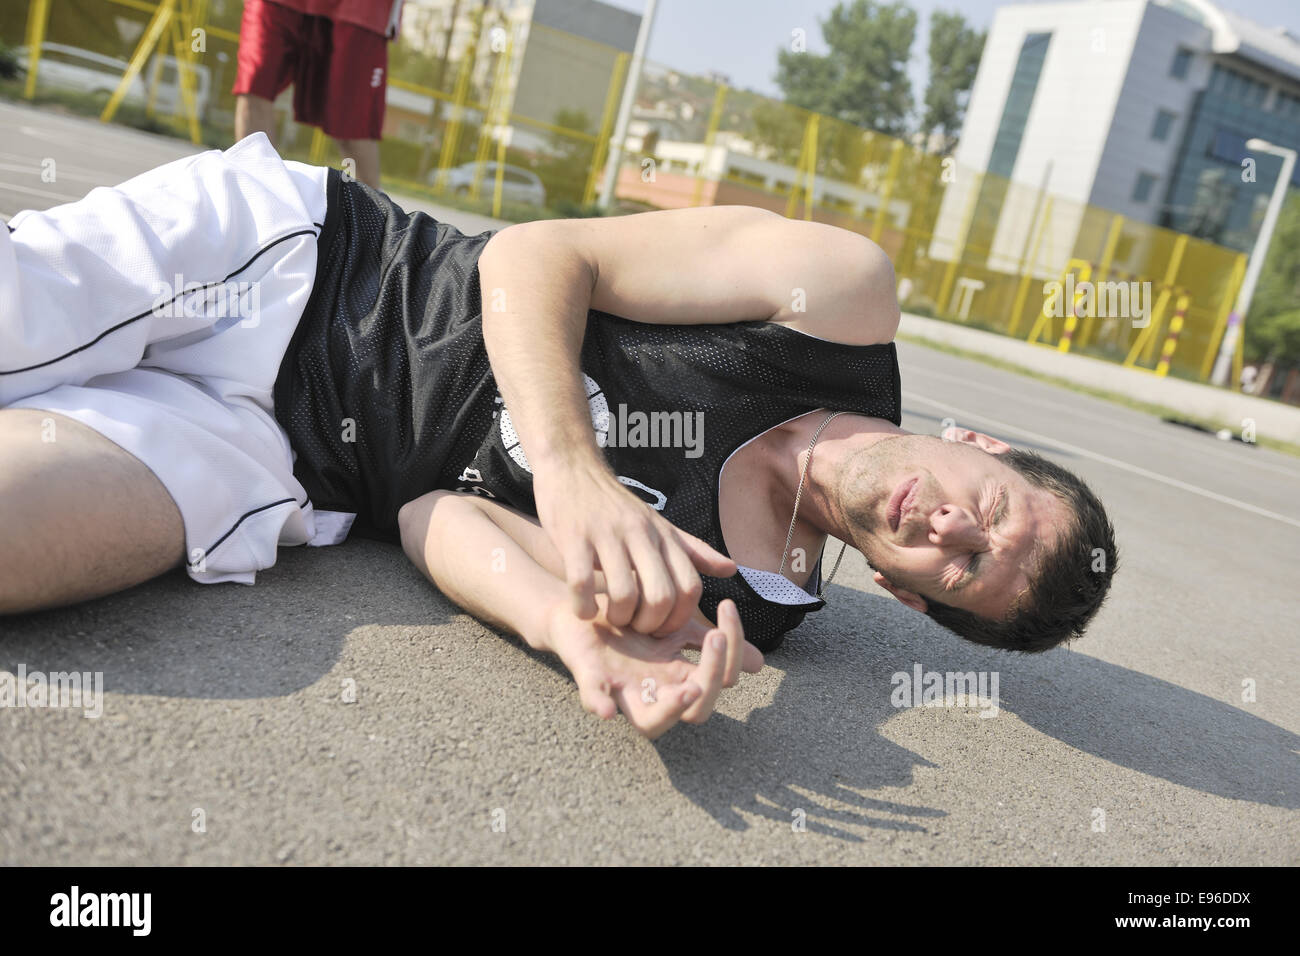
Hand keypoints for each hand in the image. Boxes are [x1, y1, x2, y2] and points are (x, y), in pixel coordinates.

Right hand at [533, 459, 735, 634]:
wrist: (573, 469)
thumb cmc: (617, 507)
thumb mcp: (660, 526)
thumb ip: (693, 552)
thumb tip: (732, 569)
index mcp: (664, 536)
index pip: (690, 588)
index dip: (678, 618)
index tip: (660, 629)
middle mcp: (641, 534)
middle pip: (661, 596)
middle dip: (648, 624)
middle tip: (634, 626)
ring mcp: (606, 535)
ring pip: (623, 594)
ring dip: (617, 618)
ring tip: (609, 617)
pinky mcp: (574, 537)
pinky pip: (582, 583)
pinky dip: (583, 607)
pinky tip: (582, 610)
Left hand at [546, 597, 759, 739]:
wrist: (582, 606)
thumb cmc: (632, 620)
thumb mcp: (677, 625)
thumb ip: (712, 640)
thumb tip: (759, 662)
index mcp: (678, 677)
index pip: (721, 681)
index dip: (733, 649)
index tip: (727, 606)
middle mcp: (655, 692)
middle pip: (697, 710)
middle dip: (713, 677)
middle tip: (713, 636)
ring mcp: (623, 690)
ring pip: (652, 724)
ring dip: (673, 710)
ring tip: (691, 687)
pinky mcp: (592, 678)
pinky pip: (595, 700)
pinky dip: (600, 705)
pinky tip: (608, 709)